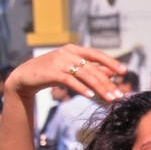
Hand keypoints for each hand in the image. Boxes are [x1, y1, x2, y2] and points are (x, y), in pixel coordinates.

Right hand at [5, 45, 127, 103]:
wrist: (26, 77)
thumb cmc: (52, 73)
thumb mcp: (72, 70)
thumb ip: (90, 69)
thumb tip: (112, 73)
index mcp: (74, 49)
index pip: (96, 55)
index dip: (111, 62)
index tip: (124, 71)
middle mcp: (68, 52)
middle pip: (92, 68)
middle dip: (107, 83)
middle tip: (119, 95)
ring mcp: (59, 61)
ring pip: (84, 74)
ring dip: (99, 88)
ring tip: (110, 99)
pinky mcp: (52, 72)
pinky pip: (70, 80)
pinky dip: (81, 88)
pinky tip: (90, 96)